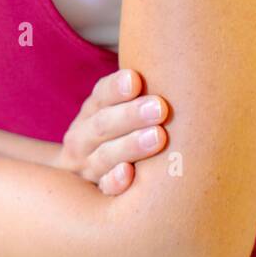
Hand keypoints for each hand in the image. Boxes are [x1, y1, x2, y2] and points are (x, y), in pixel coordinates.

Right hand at [54, 68, 169, 193]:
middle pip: (103, 125)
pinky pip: (104, 190)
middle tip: (160, 107)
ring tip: (158, 136)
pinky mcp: (96, 194)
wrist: (76, 176)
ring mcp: (88, 168)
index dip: (116, 89)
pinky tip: (129, 175)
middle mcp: (84, 138)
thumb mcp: (114, 112)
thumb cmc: (115, 136)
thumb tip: (179, 61)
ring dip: (130, 146)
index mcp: (91, 112)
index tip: (135, 79)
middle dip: (131, 116)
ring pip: (105, 156)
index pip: (100, 96)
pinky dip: (114, 183)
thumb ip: (137, 95)